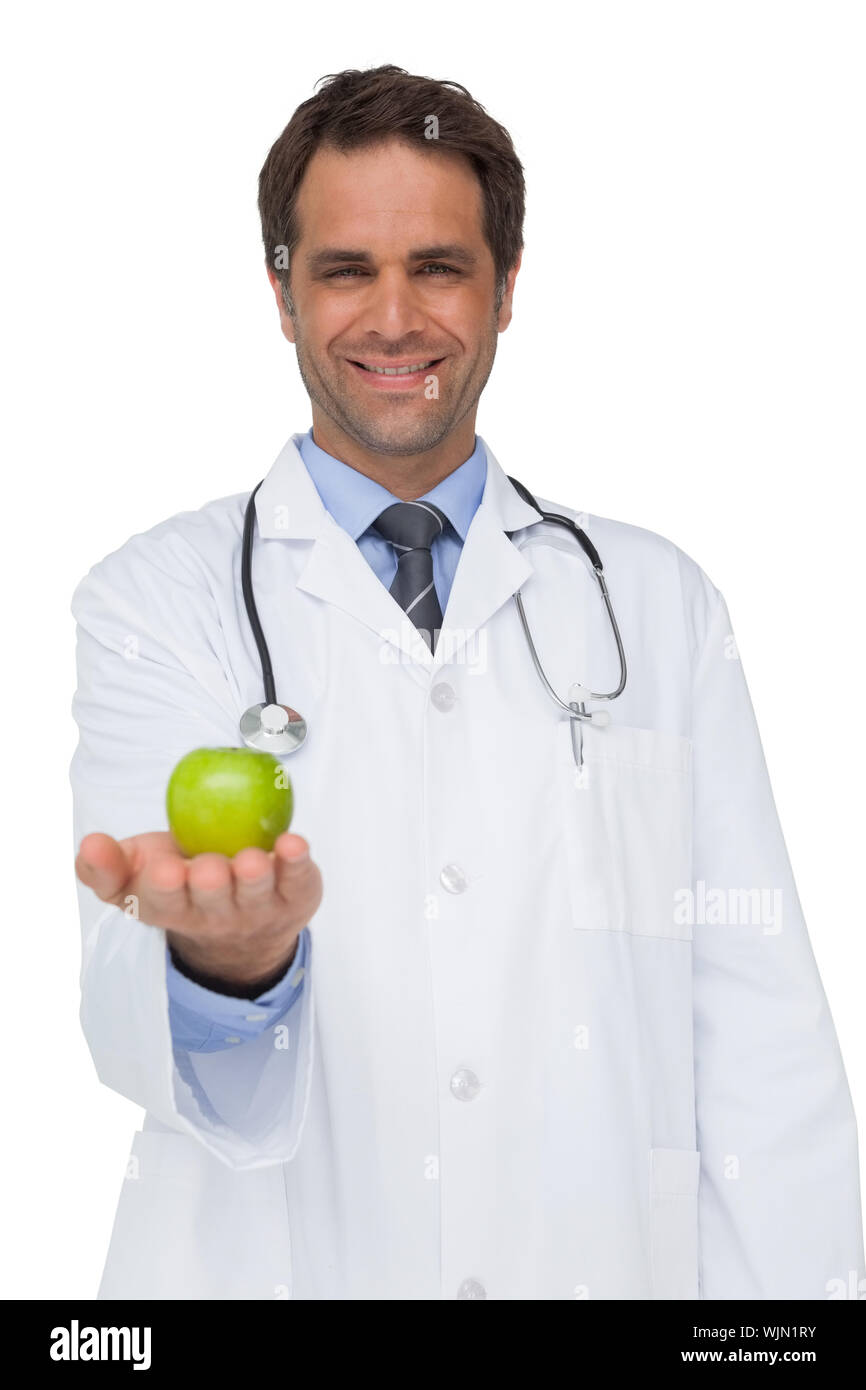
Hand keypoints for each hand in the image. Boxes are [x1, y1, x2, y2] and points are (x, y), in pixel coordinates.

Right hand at [75, 830, 321, 988]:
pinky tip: (293, 844)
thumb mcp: (137, 873)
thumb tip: (89, 844)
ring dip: (254, 877)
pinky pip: (298, 880)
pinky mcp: (295, 896)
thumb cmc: (182, 884)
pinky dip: (297, 863)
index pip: (158, 903)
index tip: (160, 870)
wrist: (242, 923)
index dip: (159, 888)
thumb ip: (107, 863)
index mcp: (168, 908)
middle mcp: (213, 915)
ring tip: (250, 862)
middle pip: (210, 902)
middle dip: (207, 886)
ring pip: (255, 894)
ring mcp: (257, 909)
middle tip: (206, 870)